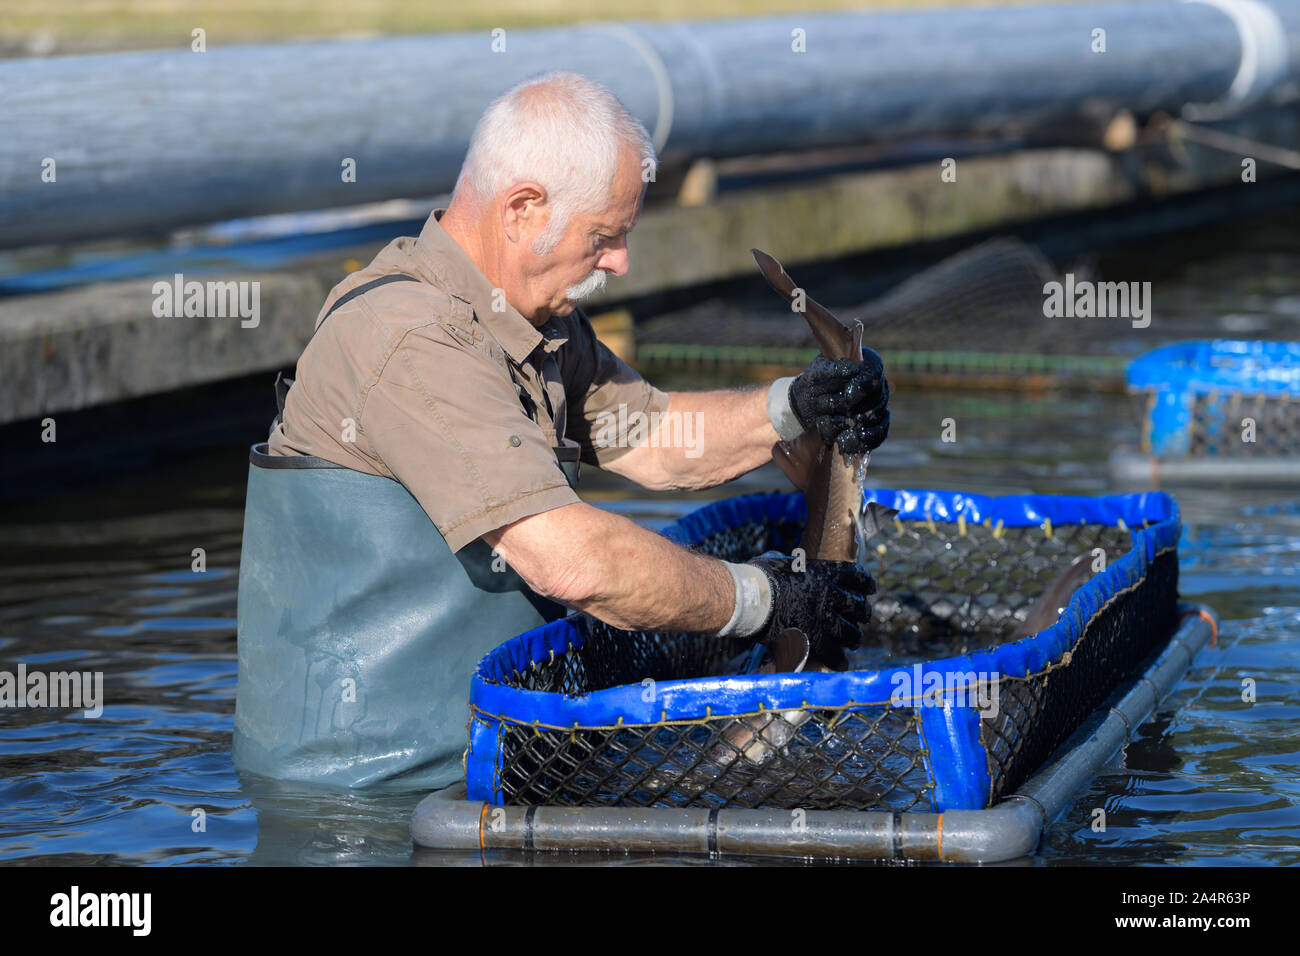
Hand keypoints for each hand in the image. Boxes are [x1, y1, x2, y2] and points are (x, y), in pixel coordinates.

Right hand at [745, 555, 873, 669]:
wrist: (749, 597)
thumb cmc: (756, 577)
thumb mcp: (778, 562)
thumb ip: (788, 566)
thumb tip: (779, 562)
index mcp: (821, 572)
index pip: (853, 576)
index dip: (865, 583)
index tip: (870, 588)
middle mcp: (827, 593)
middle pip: (856, 605)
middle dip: (863, 612)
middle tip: (863, 617)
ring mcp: (822, 617)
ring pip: (849, 631)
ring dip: (853, 637)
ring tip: (854, 641)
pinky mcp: (812, 638)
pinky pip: (832, 652)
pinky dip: (838, 658)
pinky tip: (841, 662)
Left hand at [789, 348, 889, 454]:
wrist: (808, 405)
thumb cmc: (814, 385)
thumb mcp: (817, 375)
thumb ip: (832, 370)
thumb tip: (852, 370)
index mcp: (868, 365)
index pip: (874, 375)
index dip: (863, 387)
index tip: (847, 397)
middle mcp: (878, 385)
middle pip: (877, 400)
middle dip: (853, 410)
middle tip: (830, 415)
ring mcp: (879, 406)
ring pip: (877, 419)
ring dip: (853, 426)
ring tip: (830, 427)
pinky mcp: (875, 425)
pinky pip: (878, 435)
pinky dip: (862, 441)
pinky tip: (844, 443)